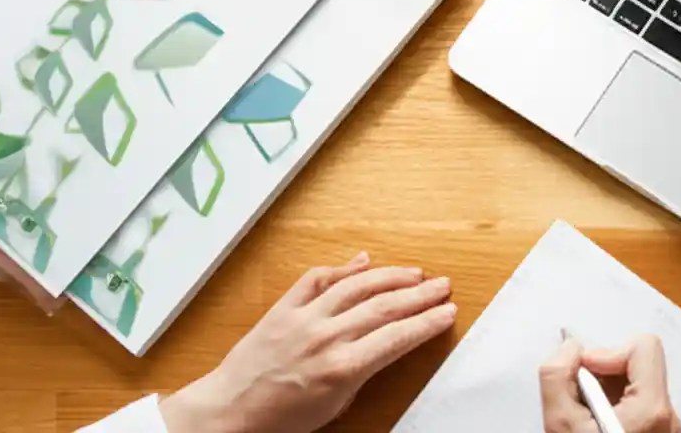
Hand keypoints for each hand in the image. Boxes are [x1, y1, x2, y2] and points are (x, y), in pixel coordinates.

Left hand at [159, 252, 455, 432]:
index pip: (398, 336)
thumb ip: (364, 371)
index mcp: (343, 368)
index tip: (448, 312)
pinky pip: (318, 279)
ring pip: (357, 285)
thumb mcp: (336, 405)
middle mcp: (326, 338)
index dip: (428, 322)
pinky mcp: (284, 308)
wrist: (232, 410)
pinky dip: (343, 268)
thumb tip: (385, 343)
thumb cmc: (282, 419)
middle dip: (419, 294)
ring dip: (390, 276)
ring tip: (414, 272)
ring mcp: (304, 319)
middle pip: (385, 306)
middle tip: (442, 286)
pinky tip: (363, 262)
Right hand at [540, 334, 680, 432]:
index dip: (608, 353)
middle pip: (637, 365)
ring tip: (588, 417)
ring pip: (637, 385)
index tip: (586, 373)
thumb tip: (570, 348)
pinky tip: (599, 426)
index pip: (643, 346)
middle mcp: (670, 417)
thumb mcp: (559, 424)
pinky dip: (617, 407)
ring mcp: (668, 427)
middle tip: (581, 398)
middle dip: (603, 374)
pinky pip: (640, 403)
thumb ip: (556, 375)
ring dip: (608, 391)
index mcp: (652, 409)